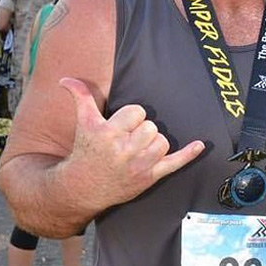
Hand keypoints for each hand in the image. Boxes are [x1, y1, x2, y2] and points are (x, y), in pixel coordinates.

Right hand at [60, 77, 205, 207]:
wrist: (83, 187)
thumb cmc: (86, 151)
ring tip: (137, 149)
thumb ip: (80, 97)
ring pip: (162, 141)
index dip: (131, 117)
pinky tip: (200, 145)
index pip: (137, 112)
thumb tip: (65, 79)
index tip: (120, 127)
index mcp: (108, 133)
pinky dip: (188, 154)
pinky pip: (174, 163)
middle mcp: (124, 150)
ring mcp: (139, 165)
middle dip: (141, 130)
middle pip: (151, 126)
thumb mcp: (83, 123)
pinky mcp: (149, 177)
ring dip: (153, 143)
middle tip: (126, 141)